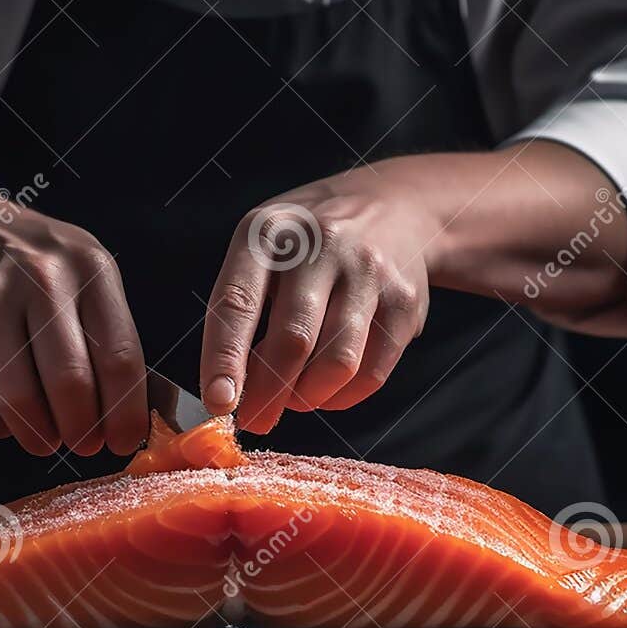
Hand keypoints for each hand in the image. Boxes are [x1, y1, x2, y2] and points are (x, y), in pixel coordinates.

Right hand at [0, 205, 148, 455]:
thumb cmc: (48, 275)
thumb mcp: (93, 283)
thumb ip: (114, 342)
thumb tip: (138, 422)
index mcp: (91, 272)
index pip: (118, 358)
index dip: (124, 414)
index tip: (123, 442)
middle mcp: (40, 279)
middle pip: (69, 382)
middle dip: (81, 431)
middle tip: (84, 444)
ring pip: (18, 397)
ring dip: (38, 436)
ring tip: (47, 440)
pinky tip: (8, 421)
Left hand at [201, 169, 436, 432]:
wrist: (394, 206)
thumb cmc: (307, 244)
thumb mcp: (264, 250)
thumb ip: (243, 311)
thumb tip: (232, 393)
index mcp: (268, 232)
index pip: (238, 302)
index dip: (225, 358)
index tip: (220, 403)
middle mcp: (321, 245)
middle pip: (293, 340)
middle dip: (268, 394)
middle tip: (256, 421)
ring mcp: (369, 271)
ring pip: (337, 364)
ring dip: (308, 397)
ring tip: (295, 397)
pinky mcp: (406, 300)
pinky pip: (371, 373)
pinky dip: (343, 397)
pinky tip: (328, 389)